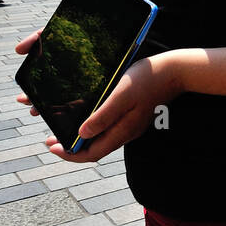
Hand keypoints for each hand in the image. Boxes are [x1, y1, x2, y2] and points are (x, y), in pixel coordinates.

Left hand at [14, 30, 181, 163]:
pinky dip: (91, 125)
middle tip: (50, 139)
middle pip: (94, 149)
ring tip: (62, 126)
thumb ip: (103, 116)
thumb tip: (82, 135)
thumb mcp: (122, 94)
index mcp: (122, 131)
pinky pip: (107, 127)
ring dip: (80, 136)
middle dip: (70, 147)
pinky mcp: (132, 115)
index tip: (51, 147)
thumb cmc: (147, 79)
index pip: (91, 154)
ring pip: (100, 138)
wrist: (175, 71)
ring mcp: (130, 125)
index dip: (69, 155)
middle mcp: (125, 132)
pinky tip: (84, 114)